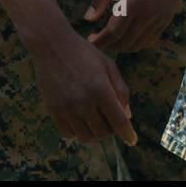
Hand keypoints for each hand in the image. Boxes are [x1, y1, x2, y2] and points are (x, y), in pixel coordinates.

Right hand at [31, 30, 136, 144]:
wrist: (53, 46)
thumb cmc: (85, 54)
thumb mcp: (109, 66)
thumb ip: (121, 90)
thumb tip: (127, 116)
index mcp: (100, 89)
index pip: (118, 121)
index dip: (127, 133)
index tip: (132, 140)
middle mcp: (83, 101)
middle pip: (103, 132)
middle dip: (111, 130)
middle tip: (111, 120)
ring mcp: (66, 107)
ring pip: (86, 136)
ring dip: (95, 133)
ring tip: (97, 120)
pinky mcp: (53, 110)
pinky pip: (68, 133)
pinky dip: (78, 132)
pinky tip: (82, 120)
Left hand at [85, 0, 185, 52]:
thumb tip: (88, 19)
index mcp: (133, 2)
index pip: (113, 33)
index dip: (100, 41)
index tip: (90, 41)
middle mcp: (148, 14)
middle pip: (124, 42)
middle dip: (108, 46)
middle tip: (98, 41)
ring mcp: (160, 18)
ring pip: (138, 44)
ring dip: (122, 47)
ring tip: (112, 40)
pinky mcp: (167, 18)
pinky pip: (150, 39)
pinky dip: (137, 43)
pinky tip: (129, 35)